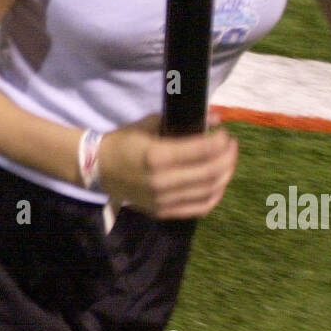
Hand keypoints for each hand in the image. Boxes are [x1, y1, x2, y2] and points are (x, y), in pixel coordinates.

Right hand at [99, 111, 237, 218]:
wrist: (98, 169)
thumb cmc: (123, 142)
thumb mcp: (150, 124)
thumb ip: (183, 122)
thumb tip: (215, 118)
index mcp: (156, 155)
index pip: (202, 150)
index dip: (220, 142)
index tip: (226, 134)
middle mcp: (162, 181)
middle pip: (210, 172)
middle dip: (228, 157)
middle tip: (232, 146)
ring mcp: (163, 200)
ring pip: (208, 191)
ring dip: (225, 175)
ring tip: (228, 162)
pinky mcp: (163, 212)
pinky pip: (199, 208)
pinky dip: (214, 196)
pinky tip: (219, 184)